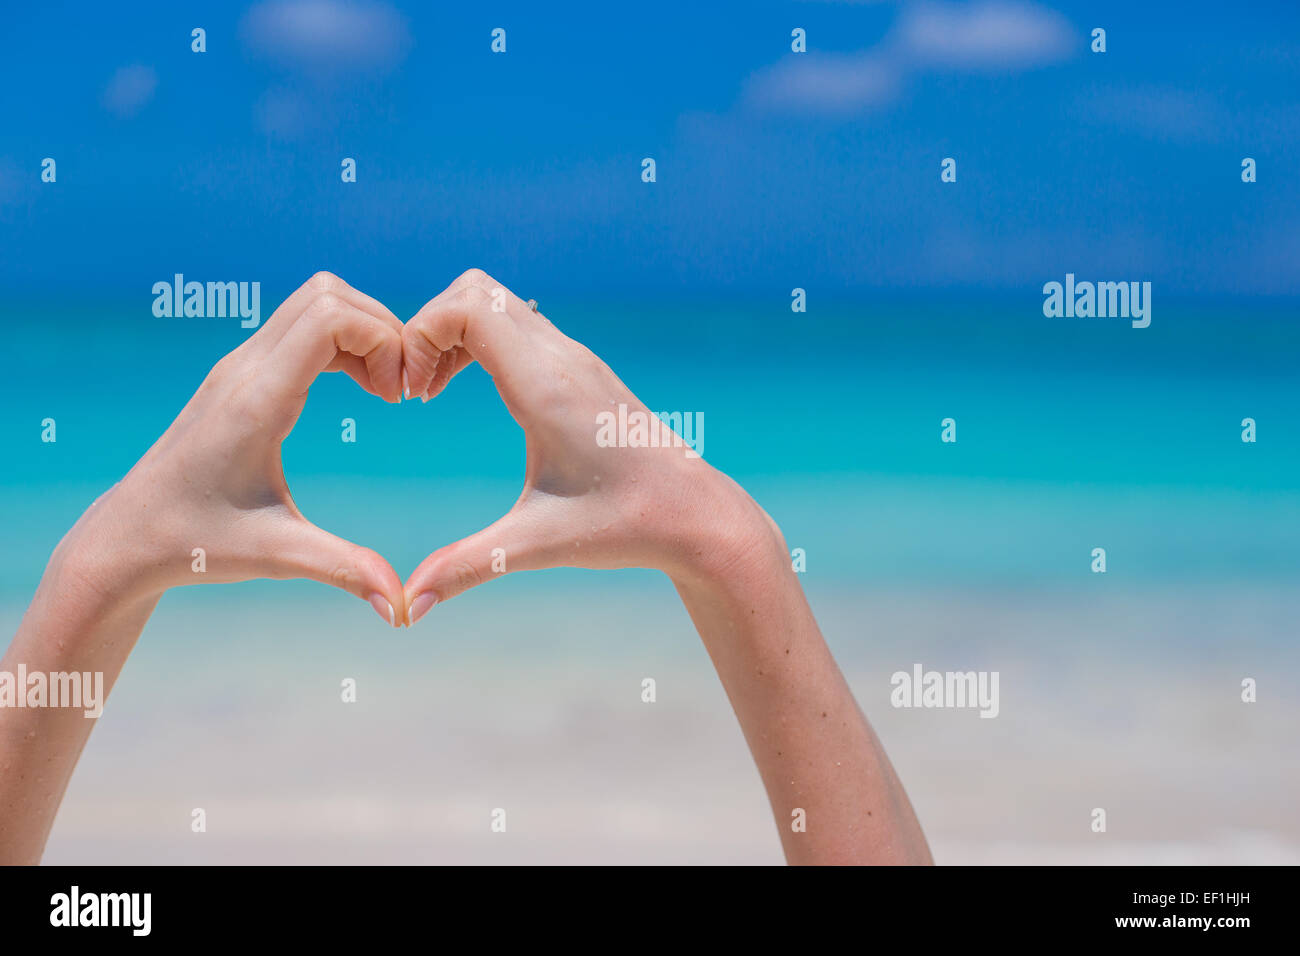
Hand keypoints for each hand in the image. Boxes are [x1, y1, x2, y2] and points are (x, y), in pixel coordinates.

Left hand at [74, 272, 406, 624]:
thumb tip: (403, 607)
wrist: (129, 536)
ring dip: (364, 331)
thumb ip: (346, 570)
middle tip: (401, 392)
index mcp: (257, 400)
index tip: (399, 399)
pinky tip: (361, 390)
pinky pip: (304, 324)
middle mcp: (246, 367)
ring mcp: (241, 364)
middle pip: (329, 293)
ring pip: (317, 300)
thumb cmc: (196, 544)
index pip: (330, 317)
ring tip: (386, 391)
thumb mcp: (277, 556)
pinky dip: (345, 341)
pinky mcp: (242, 372)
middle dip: (383, 330)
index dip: (384, 341)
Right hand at [399, 269, 780, 623]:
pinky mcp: (585, 368)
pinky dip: (482, 341)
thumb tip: (405, 609)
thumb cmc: (625, 526)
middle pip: (475, 289)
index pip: (466, 307)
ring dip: (454, 333)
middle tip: (413, 388)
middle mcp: (563, 358)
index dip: (418, 335)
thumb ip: (465, 569)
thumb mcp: (536, 545)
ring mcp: (577, 357)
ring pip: (498, 301)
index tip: (408, 395)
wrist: (697, 514)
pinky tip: (471, 391)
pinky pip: (519, 324)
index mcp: (547, 387)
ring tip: (431, 390)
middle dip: (427, 326)